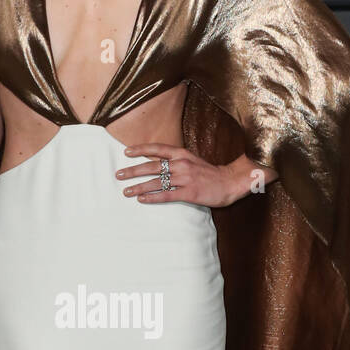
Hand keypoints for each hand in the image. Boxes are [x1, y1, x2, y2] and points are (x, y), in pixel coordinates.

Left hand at [115, 144, 275, 205]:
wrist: (230, 182)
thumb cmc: (209, 173)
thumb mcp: (191, 160)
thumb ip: (175, 160)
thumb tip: (155, 160)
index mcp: (182, 154)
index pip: (157, 149)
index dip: (141, 150)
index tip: (126, 152)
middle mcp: (181, 164)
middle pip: (152, 166)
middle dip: (133, 170)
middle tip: (119, 175)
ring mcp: (185, 178)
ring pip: (157, 182)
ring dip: (139, 186)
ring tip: (126, 191)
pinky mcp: (189, 193)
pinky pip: (167, 195)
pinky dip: (153, 197)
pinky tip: (142, 199)